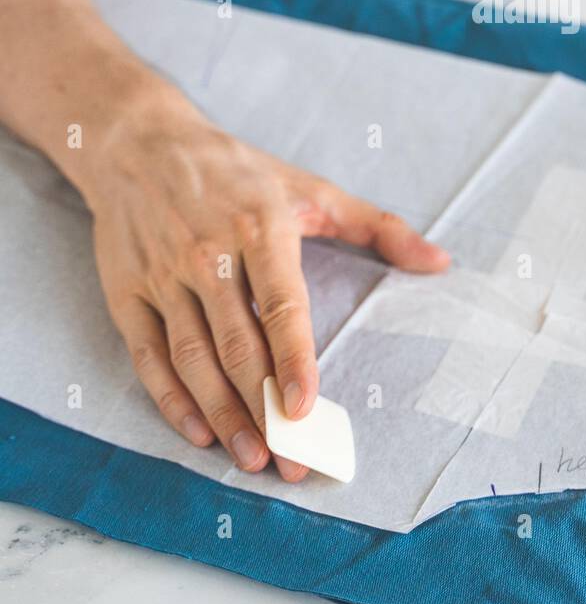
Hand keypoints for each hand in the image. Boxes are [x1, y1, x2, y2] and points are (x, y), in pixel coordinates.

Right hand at [80, 87, 449, 479]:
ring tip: (251, 457)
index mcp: (260, 228)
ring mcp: (163, 275)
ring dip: (221, 413)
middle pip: (237, 344)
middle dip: (263, 409)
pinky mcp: (127, 292)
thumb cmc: (238, 172)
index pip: (281, 304)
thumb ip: (380, 227)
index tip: (306, 408)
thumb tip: (440, 262)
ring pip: (193, 358)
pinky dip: (172, 399)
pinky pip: (149, 355)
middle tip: (290, 459)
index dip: (294, 359)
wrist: (142, 144)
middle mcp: (209, 255)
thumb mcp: (312, 189)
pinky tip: (199, 430)